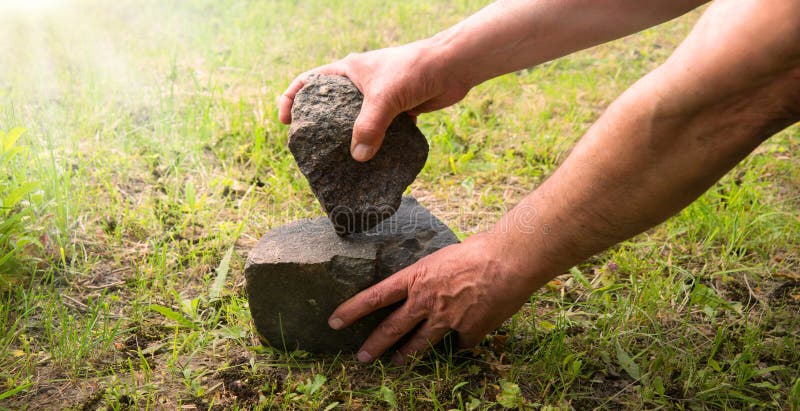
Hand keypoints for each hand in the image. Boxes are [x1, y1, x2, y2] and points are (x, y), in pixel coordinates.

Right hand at [278, 40, 471, 161]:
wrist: (452, 66)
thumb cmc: (413, 70)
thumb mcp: (384, 98)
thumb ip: (369, 127)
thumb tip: (358, 158)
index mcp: (348, 71)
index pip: (309, 81)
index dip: (292, 99)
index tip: (285, 122)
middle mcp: (361, 84)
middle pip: (331, 106)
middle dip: (322, 128)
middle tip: (313, 151)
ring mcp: (380, 98)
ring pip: (358, 122)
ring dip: (352, 141)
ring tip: (342, 164)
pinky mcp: (399, 111)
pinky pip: (382, 132)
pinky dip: (379, 146)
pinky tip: (374, 164)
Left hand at [327, 232, 537, 363]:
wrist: (511, 260)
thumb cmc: (481, 249)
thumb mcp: (444, 257)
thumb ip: (433, 275)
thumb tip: (431, 284)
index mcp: (417, 278)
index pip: (375, 297)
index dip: (352, 311)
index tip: (334, 322)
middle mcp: (426, 301)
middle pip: (392, 328)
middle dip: (374, 345)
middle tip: (360, 357)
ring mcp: (446, 320)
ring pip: (420, 344)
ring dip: (406, 355)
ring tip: (396, 362)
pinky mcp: (469, 332)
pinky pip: (461, 342)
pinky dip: (462, 341)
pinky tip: (466, 338)